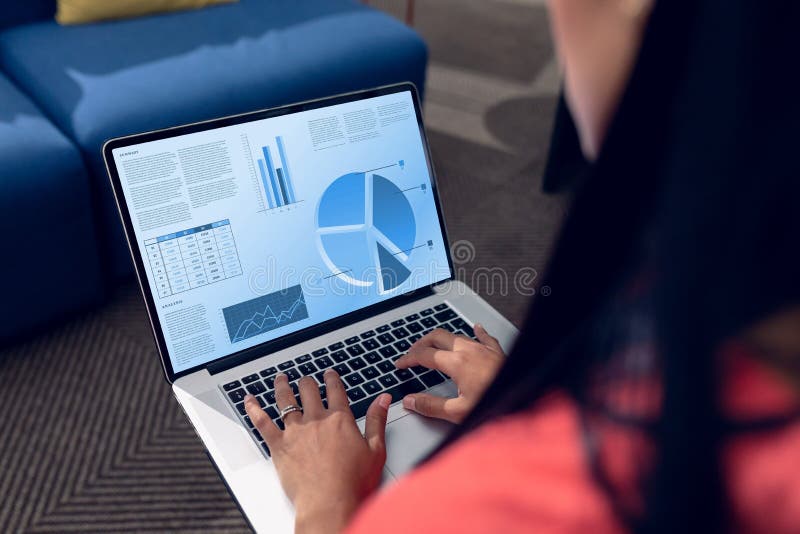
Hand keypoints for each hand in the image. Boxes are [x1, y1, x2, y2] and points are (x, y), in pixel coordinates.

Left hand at [244, 370, 390, 533]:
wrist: (329, 503)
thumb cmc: (352, 483)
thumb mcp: (375, 450)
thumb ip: (377, 421)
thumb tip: (382, 399)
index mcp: (340, 419)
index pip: (335, 390)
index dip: (332, 379)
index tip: (329, 374)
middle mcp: (316, 420)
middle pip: (309, 391)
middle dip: (307, 381)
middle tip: (306, 379)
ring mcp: (295, 431)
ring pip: (285, 400)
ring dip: (282, 386)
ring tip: (280, 379)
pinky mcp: (279, 445)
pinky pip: (262, 422)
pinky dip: (254, 409)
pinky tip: (249, 400)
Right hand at [395, 324, 503, 422]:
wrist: (527, 399)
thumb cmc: (496, 404)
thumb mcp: (458, 412)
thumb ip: (431, 406)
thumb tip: (411, 401)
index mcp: (456, 363)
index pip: (424, 355)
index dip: (408, 359)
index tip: (400, 364)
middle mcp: (469, 350)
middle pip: (437, 337)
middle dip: (421, 343)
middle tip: (412, 352)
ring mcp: (484, 349)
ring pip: (457, 335)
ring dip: (442, 339)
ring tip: (434, 345)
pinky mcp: (498, 352)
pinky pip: (484, 336)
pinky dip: (475, 332)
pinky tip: (476, 327)